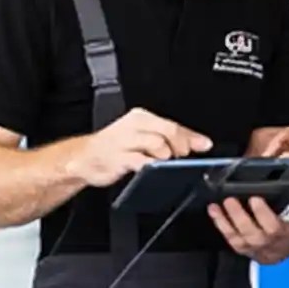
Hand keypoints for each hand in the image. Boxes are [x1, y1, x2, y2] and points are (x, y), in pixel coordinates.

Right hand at [67, 108, 211, 186]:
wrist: (83, 158)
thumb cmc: (114, 149)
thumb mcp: (141, 139)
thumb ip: (165, 140)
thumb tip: (194, 144)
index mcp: (142, 117)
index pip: (173, 124)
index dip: (192, 136)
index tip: (205, 144)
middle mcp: (135, 125)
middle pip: (168, 131)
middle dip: (181, 145)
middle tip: (183, 157)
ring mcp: (126, 141)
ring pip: (157, 144)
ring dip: (166, 157)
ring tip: (165, 164)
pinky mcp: (118, 157)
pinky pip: (140, 161)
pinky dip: (151, 166)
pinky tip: (153, 170)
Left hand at [208, 196, 288, 264]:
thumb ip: (286, 191)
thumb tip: (276, 164)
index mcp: (286, 232)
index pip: (275, 227)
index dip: (263, 214)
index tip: (255, 199)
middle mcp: (270, 244)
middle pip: (253, 234)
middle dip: (239, 217)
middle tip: (230, 200)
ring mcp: (256, 250)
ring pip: (239, 240)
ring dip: (224, 223)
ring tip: (215, 208)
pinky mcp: (246, 251)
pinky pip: (232, 242)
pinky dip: (222, 228)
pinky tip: (215, 215)